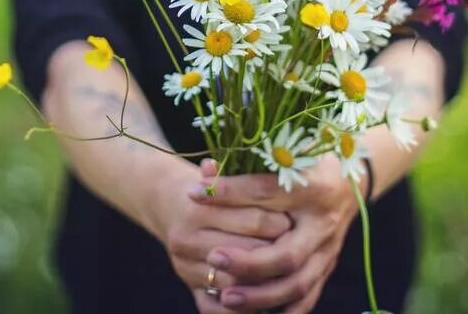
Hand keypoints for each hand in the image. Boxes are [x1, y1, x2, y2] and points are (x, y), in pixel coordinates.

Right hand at [151, 159, 293, 308]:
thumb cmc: (206, 183)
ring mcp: (185, 268)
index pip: (252, 221)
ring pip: (235, 285)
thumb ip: (247, 178)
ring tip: (290, 272)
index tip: (297, 220)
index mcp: (198, 210)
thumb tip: (284, 168)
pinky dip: (243, 309)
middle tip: (301, 247)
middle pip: (245, 255)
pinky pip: (216, 308)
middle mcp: (186, 241)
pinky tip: (267, 298)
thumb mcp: (225, 175)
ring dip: (264, 281)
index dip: (280, 223)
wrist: (166, 200)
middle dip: (276, 252)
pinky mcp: (189, 287)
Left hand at [189, 155, 360, 312]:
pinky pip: (307, 299)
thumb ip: (247, 163)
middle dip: (248, 262)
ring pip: (296, 283)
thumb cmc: (310, 162)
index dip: (228, 192)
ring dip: (259, 295)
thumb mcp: (284, 155)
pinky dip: (282, 310)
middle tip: (212, 257)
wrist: (350, 182)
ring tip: (225, 297)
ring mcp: (328, 250)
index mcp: (314, 185)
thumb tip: (205, 171)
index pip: (266, 191)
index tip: (194, 194)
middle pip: (287, 254)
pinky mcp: (326, 267)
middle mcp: (324, 223)